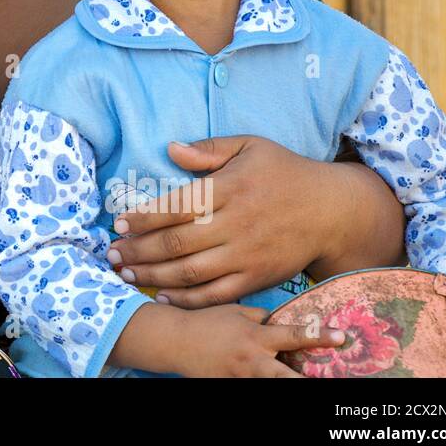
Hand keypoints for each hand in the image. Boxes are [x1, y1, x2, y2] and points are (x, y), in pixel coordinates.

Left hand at [107, 135, 336, 307]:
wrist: (334, 212)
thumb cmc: (285, 173)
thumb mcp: (251, 147)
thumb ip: (209, 148)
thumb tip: (170, 148)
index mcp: (231, 188)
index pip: (177, 204)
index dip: (145, 216)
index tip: (121, 223)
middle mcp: (237, 223)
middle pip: (177, 242)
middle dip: (138, 251)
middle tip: (111, 253)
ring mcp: (247, 255)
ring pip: (191, 272)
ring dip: (153, 276)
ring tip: (126, 274)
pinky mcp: (257, 278)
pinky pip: (215, 294)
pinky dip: (186, 299)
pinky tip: (160, 295)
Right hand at [175, 304, 345, 377]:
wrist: (175, 340)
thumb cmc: (208, 322)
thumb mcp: (236, 312)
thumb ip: (262, 318)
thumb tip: (284, 321)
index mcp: (256, 336)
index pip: (293, 335)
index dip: (319, 336)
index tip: (342, 337)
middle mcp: (252, 359)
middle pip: (285, 377)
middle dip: (305, 382)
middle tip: (332, 382)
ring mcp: (240, 378)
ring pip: (269, 388)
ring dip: (285, 385)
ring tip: (306, 385)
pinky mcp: (229, 388)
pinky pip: (250, 390)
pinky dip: (260, 388)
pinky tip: (266, 383)